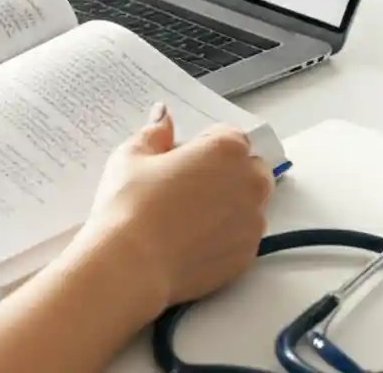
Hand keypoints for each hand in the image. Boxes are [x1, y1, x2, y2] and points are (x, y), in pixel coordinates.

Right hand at [70, 105, 272, 324]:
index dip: (203, 145)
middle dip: (226, 172)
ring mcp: (252, 222)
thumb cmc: (129, 206)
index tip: (180, 159)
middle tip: (185, 186)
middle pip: (248, 168)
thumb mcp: (132, 156)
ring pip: (248, 204)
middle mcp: (249, 183)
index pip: (229, 135)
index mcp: (226, 150)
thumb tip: (163, 116)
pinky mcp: (247, 255)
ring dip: (228, 204)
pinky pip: (241, 236)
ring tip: (184, 217)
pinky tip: (189, 240)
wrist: (130, 265)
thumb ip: (155, 132)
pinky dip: (224, 235)